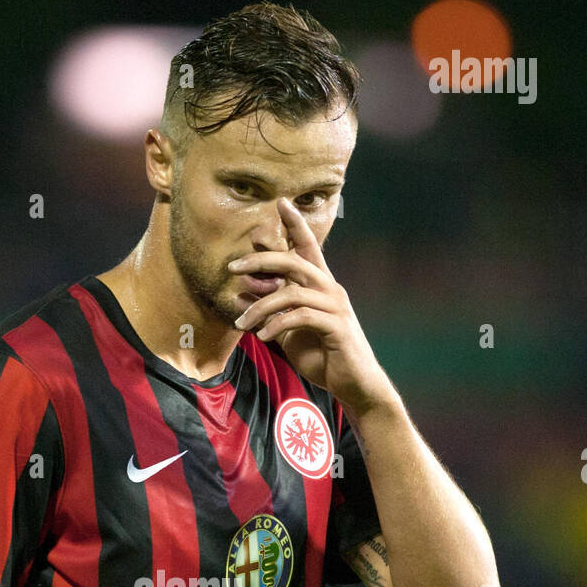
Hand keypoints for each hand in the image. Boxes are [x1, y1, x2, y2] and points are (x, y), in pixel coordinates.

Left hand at [230, 197, 396, 414]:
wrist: (353, 384)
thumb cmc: (322, 356)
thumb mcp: (290, 331)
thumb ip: (271, 311)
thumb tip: (242, 293)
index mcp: (321, 287)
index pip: (308, 248)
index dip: (296, 224)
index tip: (281, 202)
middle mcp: (331, 290)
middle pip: (294, 261)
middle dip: (262, 259)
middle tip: (232, 267)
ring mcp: (336, 307)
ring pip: (292, 292)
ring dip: (261, 306)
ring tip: (241, 323)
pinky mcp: (336, 327)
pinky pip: (300, 316)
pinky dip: (277, 324)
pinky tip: (263, 336)